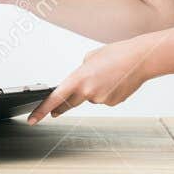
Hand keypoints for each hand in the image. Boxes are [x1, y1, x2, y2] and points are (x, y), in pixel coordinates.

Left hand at [29, 37, 159, 122]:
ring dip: (94, 90)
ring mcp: (101, 99)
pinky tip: (115, 82)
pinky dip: (106, 92)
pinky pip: (103, 99)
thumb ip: (80, 72)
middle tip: (55, 112)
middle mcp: (88, 91)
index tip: (32, 119)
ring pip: (90, 98)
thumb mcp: (89, 58)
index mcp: (78, 78)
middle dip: (62, 107)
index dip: (42, 110)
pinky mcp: (112, 103)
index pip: (55, 98)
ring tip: (107, 75)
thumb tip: (79, 82)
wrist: (140, 59)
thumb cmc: (117, 54)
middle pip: (69, 103)